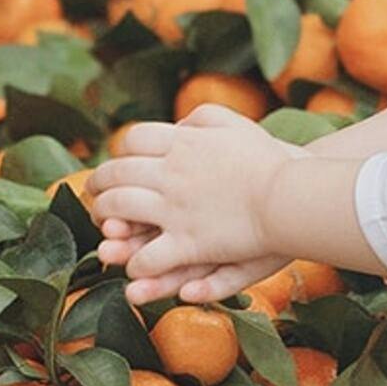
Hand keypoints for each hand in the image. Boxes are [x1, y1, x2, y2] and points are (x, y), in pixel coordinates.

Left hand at [90, 106, 295, 305]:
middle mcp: (170, 172)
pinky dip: (138, 262)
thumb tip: (181, 125)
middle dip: (101, 184)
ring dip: (107, 220)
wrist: (292, 196)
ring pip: (121, 212)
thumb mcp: (236, 124)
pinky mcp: (188, 243)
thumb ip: (204, 119)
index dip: (120, 152)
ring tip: (104, 231)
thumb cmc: (272, 160)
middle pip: (119, 174)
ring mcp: (175, 209)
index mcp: (182, 143)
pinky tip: (135, 266)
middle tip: (94, 192)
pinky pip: (150, 256)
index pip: (134, 140)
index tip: (117, 161)